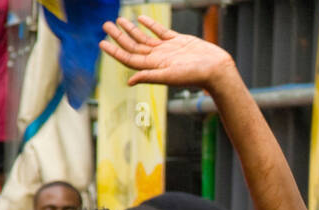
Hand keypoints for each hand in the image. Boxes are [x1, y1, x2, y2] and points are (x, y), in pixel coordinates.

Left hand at [100, 16, 233, 89]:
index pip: (129, 58)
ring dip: (131, 30)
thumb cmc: (196, 76)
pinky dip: (150, 25)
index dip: (114, 51)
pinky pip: (160, 32)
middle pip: (133, 46)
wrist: (216, 69)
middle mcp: (158, 58)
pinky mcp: (178, 42)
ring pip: (144, 38)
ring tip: (119, 20)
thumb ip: (149, 76)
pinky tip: (141, 19)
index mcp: (154, 67)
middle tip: (106, 25)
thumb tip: (129, 81)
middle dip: (118, 36)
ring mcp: (168, 49)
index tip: (102, 43)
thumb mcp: (170, 76)